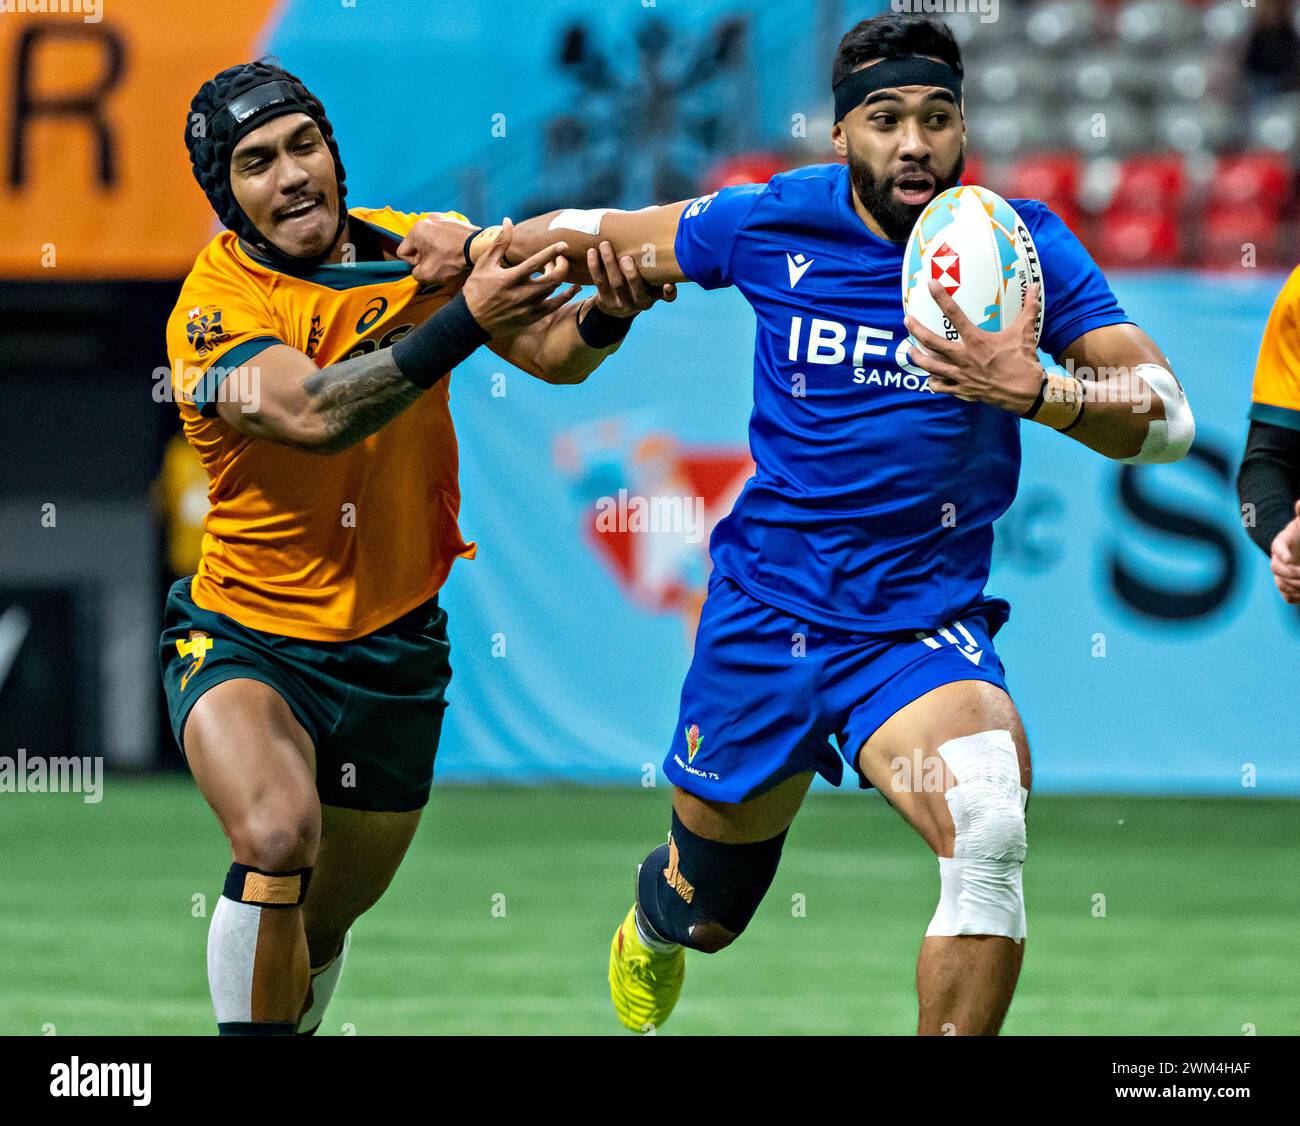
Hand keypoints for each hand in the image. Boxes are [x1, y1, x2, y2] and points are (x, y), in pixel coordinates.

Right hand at [396, 213, 478, 289]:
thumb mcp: (428, 274)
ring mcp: (442, 218)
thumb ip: (416, 273)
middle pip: (418, 246)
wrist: (480, 249)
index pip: (403, 252)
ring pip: (431, 241)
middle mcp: (427, 219)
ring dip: (436, 252)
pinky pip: (444, 236)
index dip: (413, 264)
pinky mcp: (454, 221)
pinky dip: (447, 245)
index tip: (427, 266)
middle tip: (440, 264)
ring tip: (450, 259)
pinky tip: (456, 252)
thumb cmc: (453, 260)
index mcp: (416, 230)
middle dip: (426, 257)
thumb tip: (418, 270)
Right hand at [460, 218, 580, 337]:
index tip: (563, 245)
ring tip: (555, 268)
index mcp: (509, 279)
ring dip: (560, 276)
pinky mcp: (532, 317)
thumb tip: (508, 220)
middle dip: (562, 264)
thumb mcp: (485, 263)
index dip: (552, 252)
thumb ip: (500, 242)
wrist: (472, 321)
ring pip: (555, 290)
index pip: (535, 263)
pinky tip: (574, 287)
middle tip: (561, 257)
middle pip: (553, 278)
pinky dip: (567, 295)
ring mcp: (528, 308)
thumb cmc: (477, 288)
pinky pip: (556, 306)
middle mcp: (521, 294)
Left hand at [586, 240, 677, 317]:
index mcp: (655, 294)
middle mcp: (641, 302)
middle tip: (626, 258)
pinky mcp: (605, 301)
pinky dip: (595, 267)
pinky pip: (599, 282)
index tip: (668, 284)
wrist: (617, 307)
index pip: (668, 297)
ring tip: (605, 245)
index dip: (669, 292)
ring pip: (616, 284)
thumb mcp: (649, 274)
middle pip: (637, 291)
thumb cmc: (638, 280)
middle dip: (632, 275)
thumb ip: (652, 252)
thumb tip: (652, 212)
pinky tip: (591, 252)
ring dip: (610, 263)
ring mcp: (623, 303)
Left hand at [905, 281, 1043, 412]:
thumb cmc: (1024, 361)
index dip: (941, 298)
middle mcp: (964, 357)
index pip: (954, 314)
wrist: (1026, 393)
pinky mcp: (962, 390)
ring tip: (910, 351)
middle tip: (907, 321)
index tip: (930, 284)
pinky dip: (933, 382)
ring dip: (918, 358)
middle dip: (917, 330)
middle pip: (932, 342)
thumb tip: (1035, 287)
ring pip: (931, 366)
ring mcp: (961, 375)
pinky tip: (930, 378)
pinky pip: (941, 387)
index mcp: (976, 341)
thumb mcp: (1025, 332)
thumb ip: (1028, 308)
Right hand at [1269, 500, 1299, 603]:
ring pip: (1281, 584)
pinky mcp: (1286, 586)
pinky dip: (1296, 597)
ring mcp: (1281, 574)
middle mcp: (1277, 560)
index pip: (1277, 549)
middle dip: (1291, 573)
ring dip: (1295, 586)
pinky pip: (1286, 596)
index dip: (1282, 555)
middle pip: (1276, 569)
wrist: (1299, 548)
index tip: (1290, 559)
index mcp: (1280, 544)